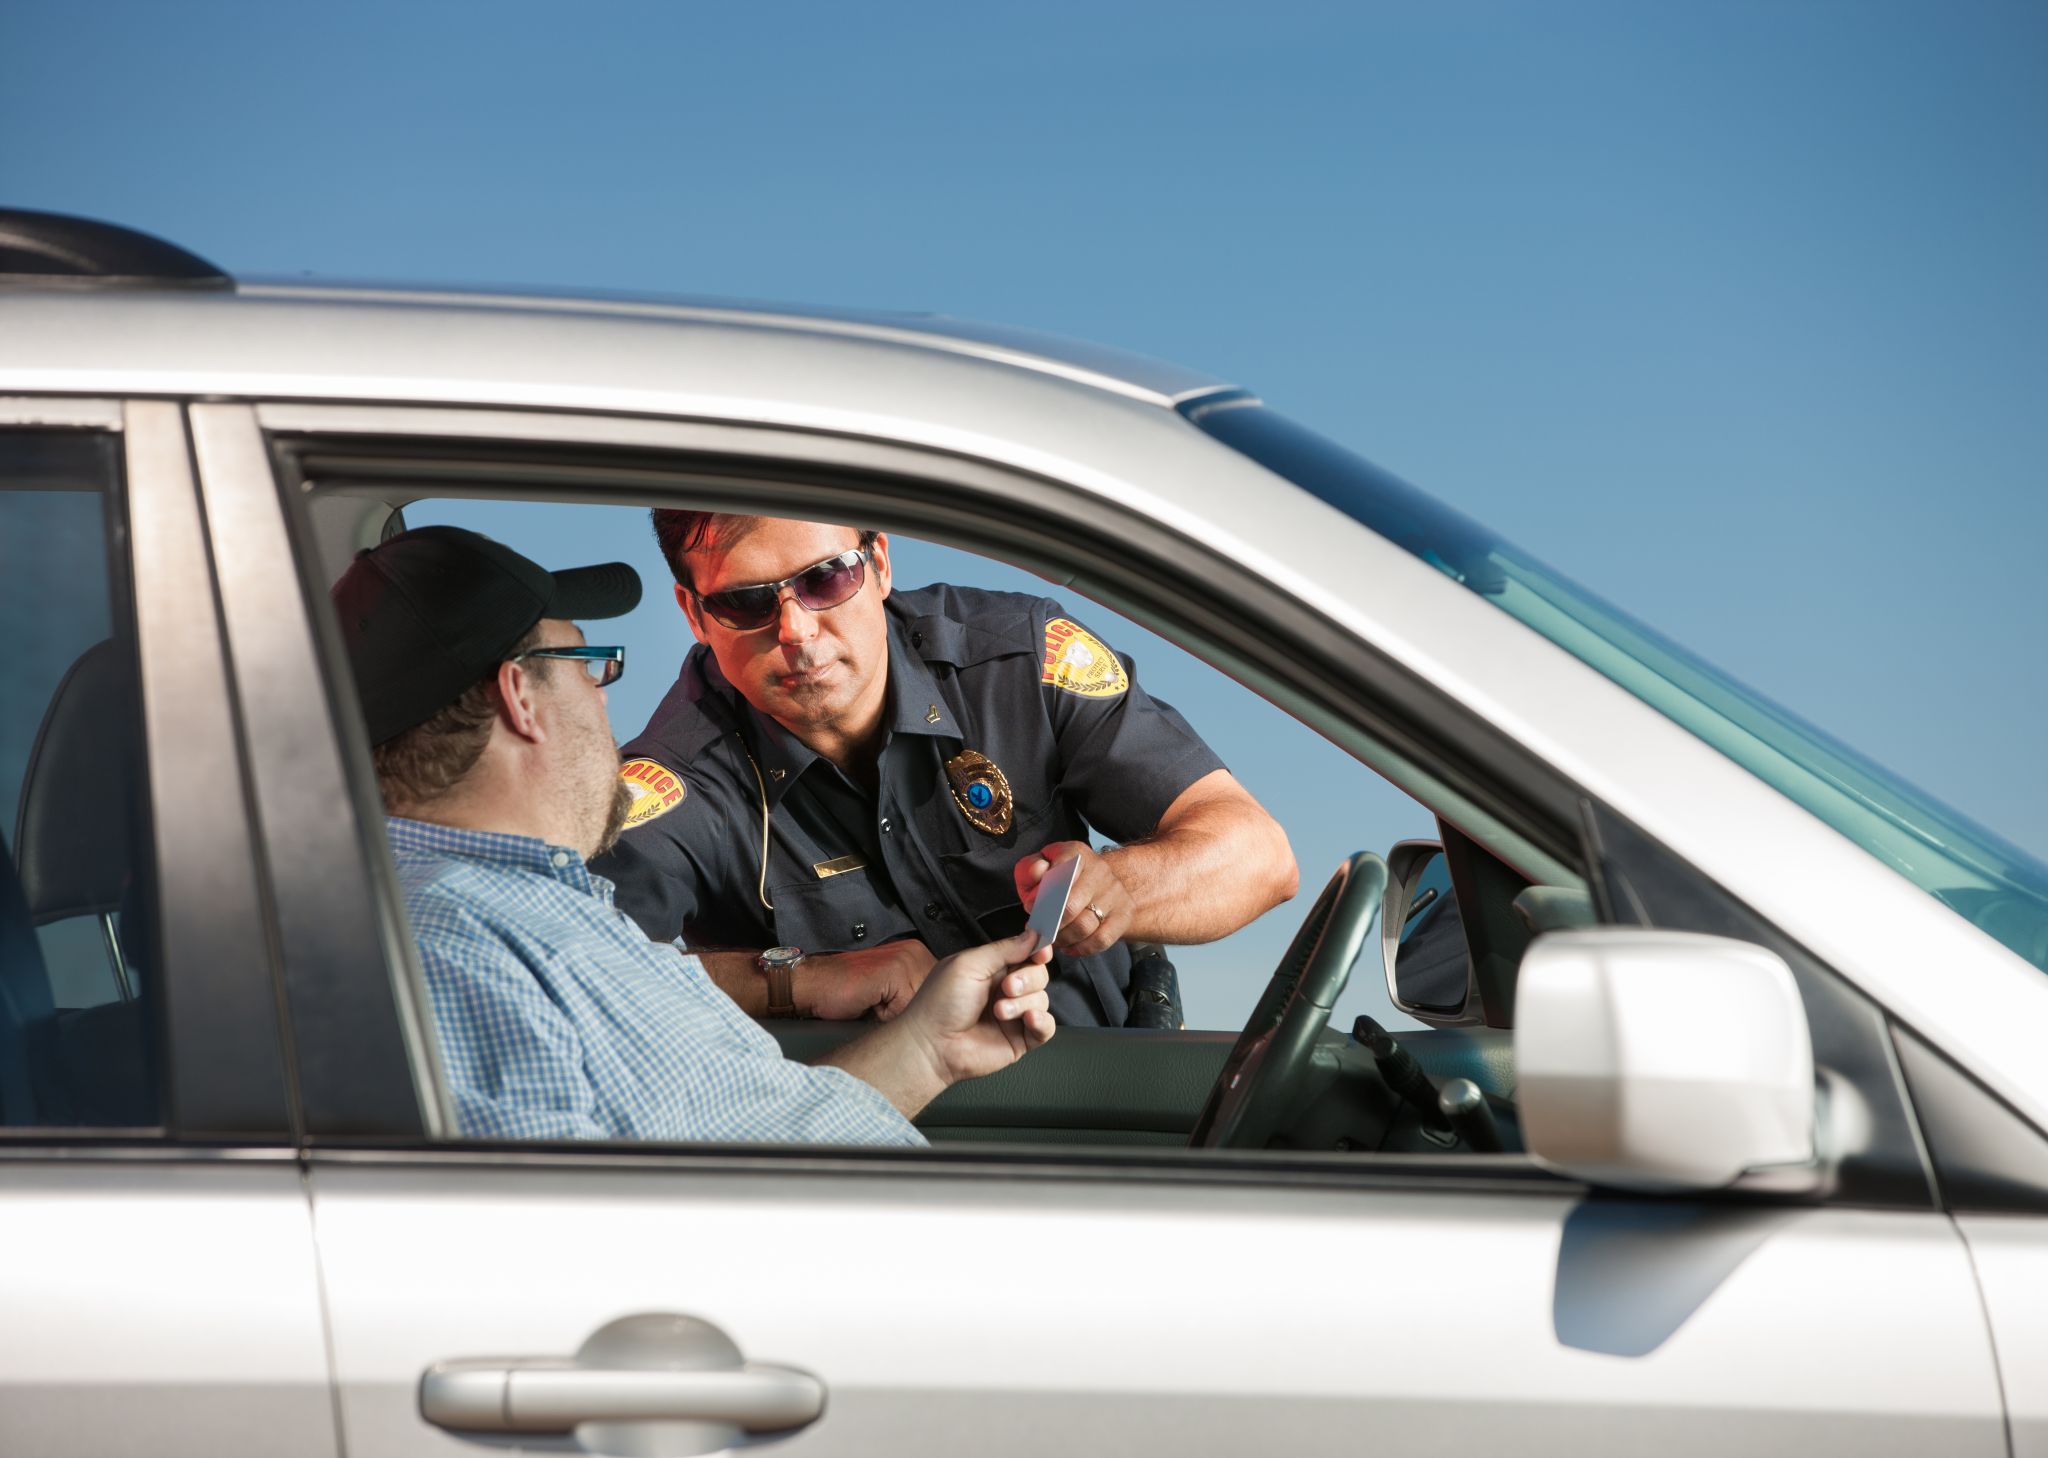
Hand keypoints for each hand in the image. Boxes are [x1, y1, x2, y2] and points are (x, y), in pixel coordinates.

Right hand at [804, 939, 935, 1020]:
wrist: (814, 983)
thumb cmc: (844, 991)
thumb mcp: (889, 992)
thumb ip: (912, 993)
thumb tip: (937, 1014)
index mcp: (916, 953)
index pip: (940, 989)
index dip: (924, 1007)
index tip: (901, 1009)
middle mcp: (915, 951)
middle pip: (936, 997)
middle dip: (915, 1010)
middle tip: (883, 1006)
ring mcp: (906, 958)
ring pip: (923, 1005)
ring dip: (902, 1013)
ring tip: (876, 1003)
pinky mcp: (895, 970)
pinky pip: (906, 1008)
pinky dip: (889, 1014)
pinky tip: (871, 1002)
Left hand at [897, 929, 1055, 1085]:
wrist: (931, 1045)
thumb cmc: (939, 1004)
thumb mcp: (969, 964)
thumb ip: (1005, 949)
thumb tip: (1033, 935)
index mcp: (992, 969)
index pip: (1026, 954)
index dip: (1037, 951)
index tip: (1042, 951)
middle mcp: (1004, 990)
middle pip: (1038, 975)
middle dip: (1028, 979)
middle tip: (1007, 987)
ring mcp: (1014, 1015)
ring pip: (1042, 1000)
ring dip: (1024, 1003)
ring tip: (999, 1011)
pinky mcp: (1020, 1039)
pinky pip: (1047, 1028)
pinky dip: (1042, 1022)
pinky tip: (1029, 1019)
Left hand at [1015, 841, 1130, 957]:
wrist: (1096, 884)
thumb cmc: (1059, 879)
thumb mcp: (1039, 869)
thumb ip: (1030, 869)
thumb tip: (1038, 873)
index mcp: (1076, 854)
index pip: (1059, 875)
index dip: (1040, 896)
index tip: (1030, 907)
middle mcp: (1099, 870)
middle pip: (1070, 906)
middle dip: (1049, 924)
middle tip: (1040, 930)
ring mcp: (1115, 892)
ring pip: (1085, 926)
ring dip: (1063, 938)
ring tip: (1053, 939)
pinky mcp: (1125, 913)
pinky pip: (1102, 939)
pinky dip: (1082, 948)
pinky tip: (1070, 946)